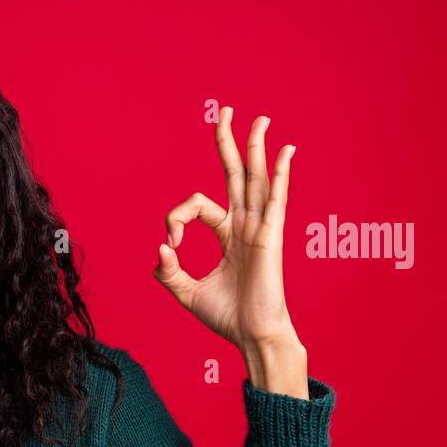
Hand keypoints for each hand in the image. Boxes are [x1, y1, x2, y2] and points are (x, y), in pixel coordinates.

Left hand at [154, 107, 300, 351]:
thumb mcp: (186, 292)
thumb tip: (160, 249)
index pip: (196, 206)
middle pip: (235, 174)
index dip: (175, 219)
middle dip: (229, 143)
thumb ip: (169, 272)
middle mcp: (245, 226)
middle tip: (225, 111)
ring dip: (257, 148)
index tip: (169, 247)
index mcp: (227, 235)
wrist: (251, 336)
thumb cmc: (227, 317)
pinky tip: (286, 151)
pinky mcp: (270, 238)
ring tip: (259, 119)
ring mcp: (259, 229)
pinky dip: (281, 174)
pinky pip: (276, 199)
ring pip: (256, 179)